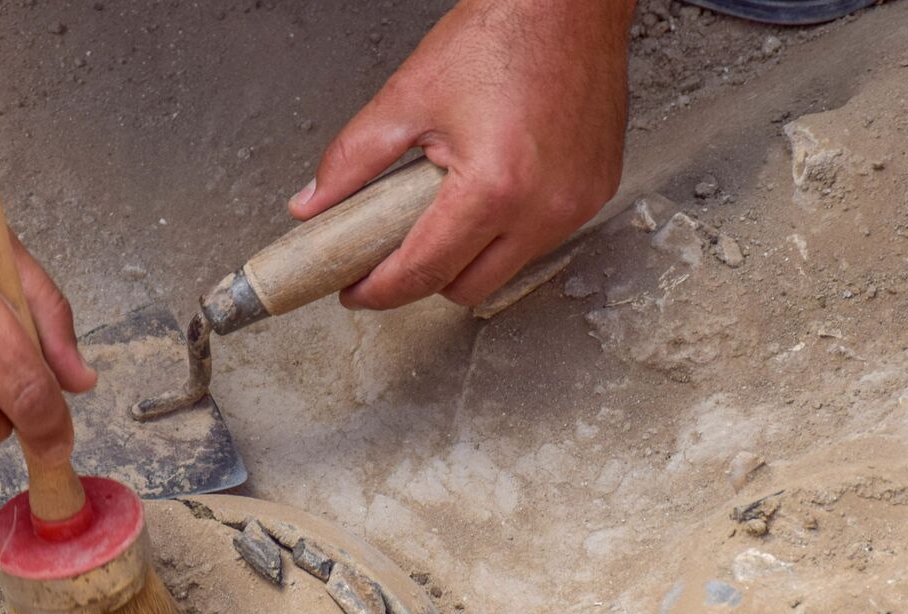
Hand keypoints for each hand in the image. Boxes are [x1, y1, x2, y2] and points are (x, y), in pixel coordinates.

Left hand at [289, 0, 633, 308]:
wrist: (568, 3)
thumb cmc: (501, 36)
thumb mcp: (409, 96)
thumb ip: (353, 159)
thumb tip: (312, 204)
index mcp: (493, 188)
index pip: (425, 271)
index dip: (380, 291)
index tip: (355, 291)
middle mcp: (543, 207)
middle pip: (466, 288)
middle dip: (424, 279)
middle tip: (392, 252)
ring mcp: (576, 205)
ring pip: (506, 269)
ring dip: (469, 255)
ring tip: (444, 208)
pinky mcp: (595, 193)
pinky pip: (541, 239)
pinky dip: (507, 231)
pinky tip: (489, 192)